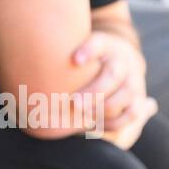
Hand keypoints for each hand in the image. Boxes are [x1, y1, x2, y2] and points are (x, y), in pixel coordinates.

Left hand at [70, 30, 156, 147]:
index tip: (75, 60)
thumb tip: (30, 60)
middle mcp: (123, 61)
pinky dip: (113, 122)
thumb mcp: (78, 47)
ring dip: (102, 108)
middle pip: (113, 73)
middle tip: (74, 103)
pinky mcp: (138, 99)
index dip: (89, 50)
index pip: (98, 43)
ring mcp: (134, 80)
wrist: (121, 59)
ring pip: (125, 94)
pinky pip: (130, 114)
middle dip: (94, 91)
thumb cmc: (88, 57)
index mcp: (106, 44)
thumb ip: (62, 53)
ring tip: (83, 115)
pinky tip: (95, 125)